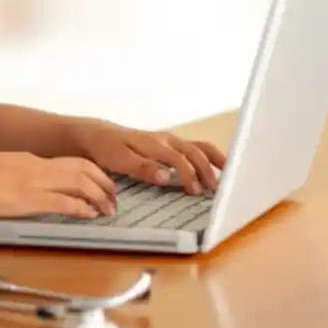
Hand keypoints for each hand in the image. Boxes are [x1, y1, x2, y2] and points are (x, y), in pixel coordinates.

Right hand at [0, 152, 117, 218]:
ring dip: (99, 195)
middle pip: (82, 167)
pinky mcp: (26, 199)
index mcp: (26, 158)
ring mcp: (32, 181)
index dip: (91, 172)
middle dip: (104, 181)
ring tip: (109, 209)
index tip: (100, 184)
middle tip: (113, 197)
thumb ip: (12, 177)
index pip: (69, 161)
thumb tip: (20, 190)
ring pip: (80, 181)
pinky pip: (64, 201)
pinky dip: (82, 207)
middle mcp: (35, 165)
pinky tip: (90, 214)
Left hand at [70, 120, 227, 194]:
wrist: (99, 136)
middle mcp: (166, 140)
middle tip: (216, 190)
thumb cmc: (108, 149)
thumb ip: (143, 168)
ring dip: (214, 161)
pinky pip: (195, 148)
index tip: (196, 192)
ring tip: (229, 175)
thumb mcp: (119, 161)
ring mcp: (170, 140)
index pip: (179, 159)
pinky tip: (216, 168)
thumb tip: (166, 177)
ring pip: (199, 147)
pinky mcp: (170, 144)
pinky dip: (209, 157)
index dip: (189, 175)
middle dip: (208, 170)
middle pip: (195, 152)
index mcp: (155, 144)